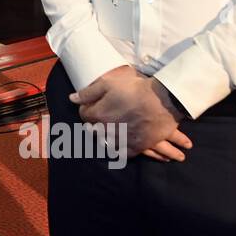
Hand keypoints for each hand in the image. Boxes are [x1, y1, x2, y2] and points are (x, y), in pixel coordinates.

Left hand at [71, 65, 192, 157]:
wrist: (162, 101)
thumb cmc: (135, 88)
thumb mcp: (108, 83)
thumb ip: (88, 92)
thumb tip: (72, 99)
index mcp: (98, 115)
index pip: (84, 114)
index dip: (86, 107)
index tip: (91, 104)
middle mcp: (106, 131)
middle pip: (94, 129)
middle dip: (94, 123)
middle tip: (101, 116)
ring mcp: (121, 141)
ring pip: (106, 142)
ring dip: (104, 137)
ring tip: (109, 130)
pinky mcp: (136, 147)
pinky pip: (122, 153)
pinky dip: (119, 149)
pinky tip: (119, 144)